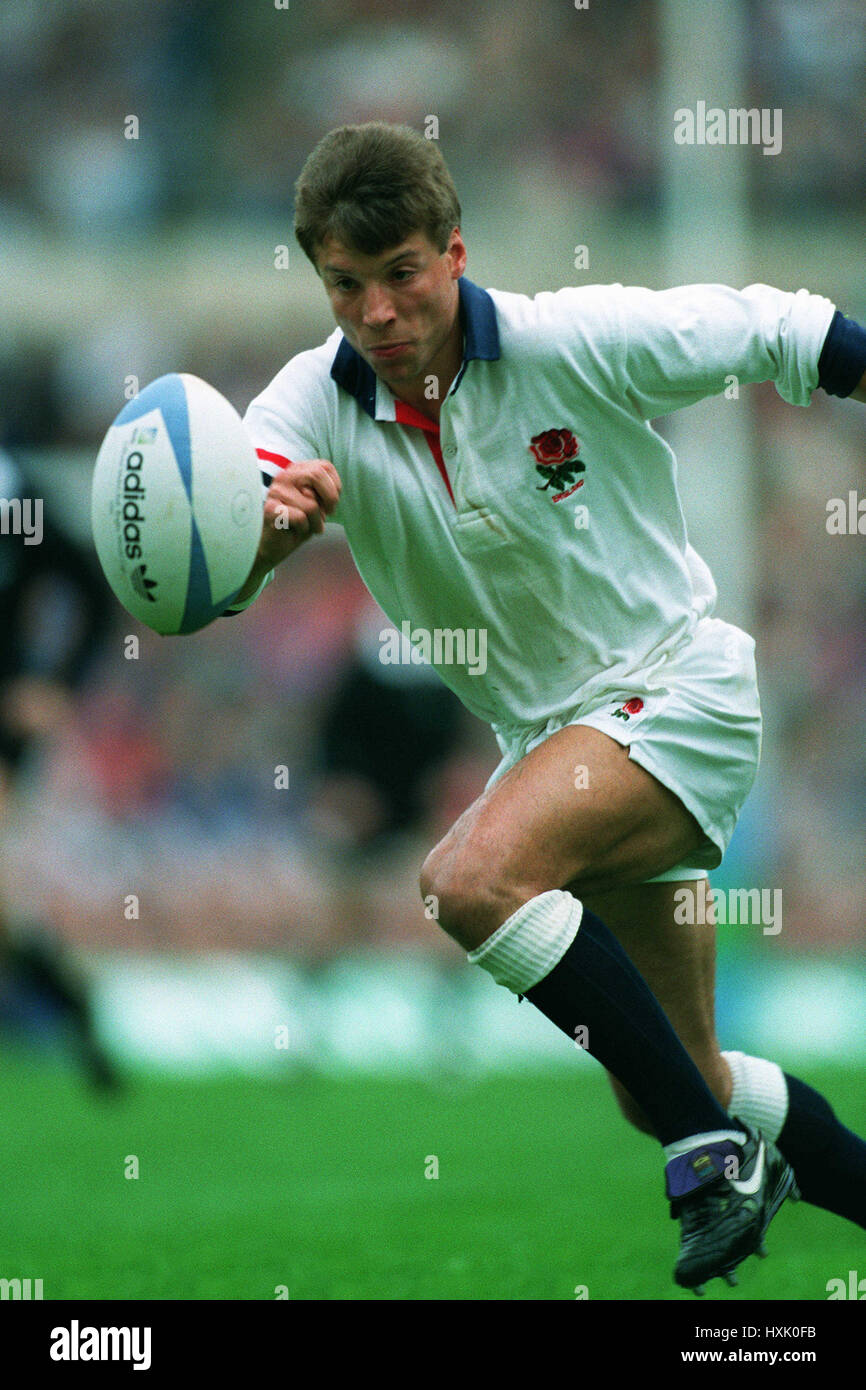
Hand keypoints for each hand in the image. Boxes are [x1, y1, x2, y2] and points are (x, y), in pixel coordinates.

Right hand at [236, 459, 341, 599]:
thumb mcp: (317, 505)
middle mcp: (284, 476)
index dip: (335, 487)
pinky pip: (301, 518)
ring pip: (311, 504)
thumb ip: (326, 493)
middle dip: (330, 499)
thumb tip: (332, 494)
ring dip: (315, 522)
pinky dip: (304, 529)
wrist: (272, 546)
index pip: (325, 467)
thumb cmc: (297, 524)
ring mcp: (276, 491)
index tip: (330, 504)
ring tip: (304, 526)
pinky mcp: (272, 509)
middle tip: (326, 514)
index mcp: (296, 471)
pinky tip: (293, 531)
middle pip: (317, 475)